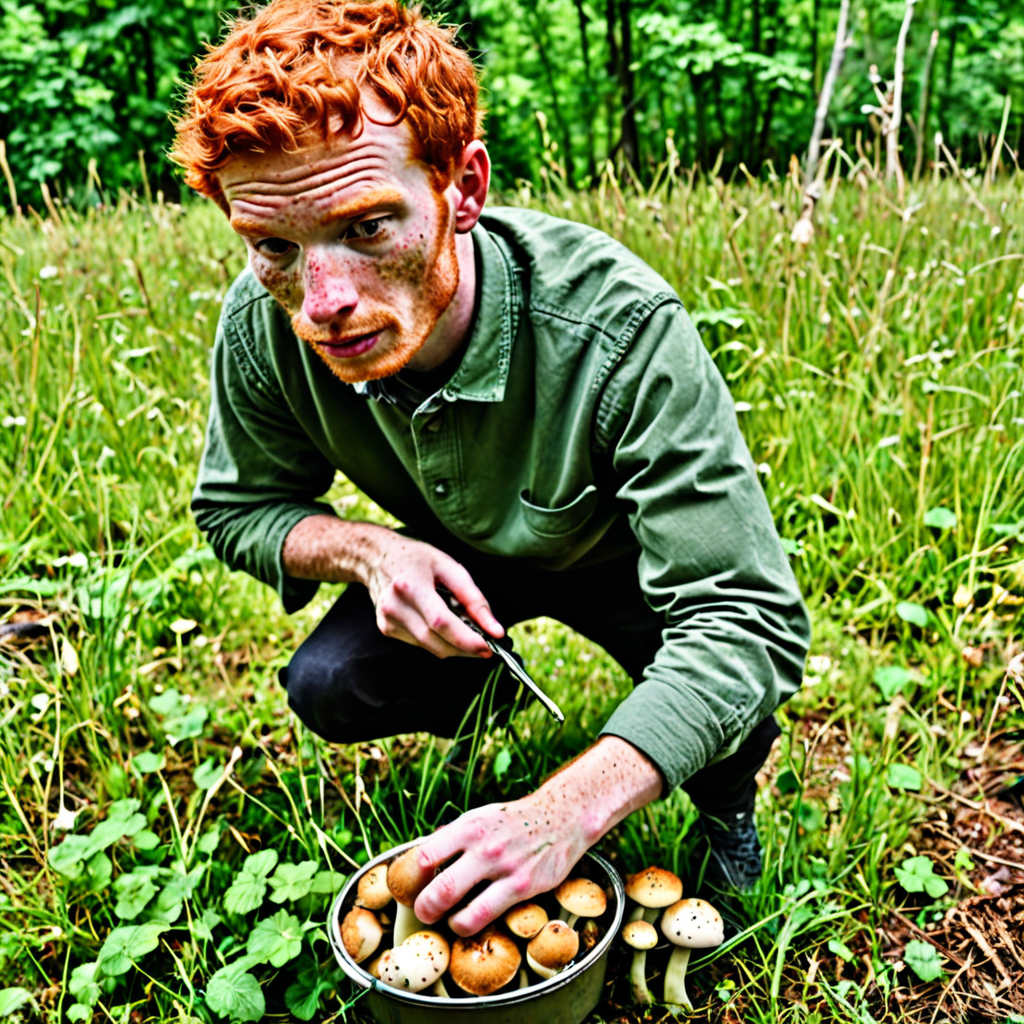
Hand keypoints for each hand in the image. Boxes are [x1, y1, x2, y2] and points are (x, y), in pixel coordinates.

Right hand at [365, 532, 503, 658]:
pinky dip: (438, 641)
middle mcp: (395, 607)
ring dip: (454, 647)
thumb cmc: (416, 559)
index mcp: (410, 586)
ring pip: (431, 648)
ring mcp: (388, 621)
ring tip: (467, 633)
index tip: (488, 646)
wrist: (376, 557)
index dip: (466, 639)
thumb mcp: (449, 567)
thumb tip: (494, 629)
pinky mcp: (387, 630)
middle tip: (486, 645)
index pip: (441, 622)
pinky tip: (443, 627)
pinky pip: (421, 645)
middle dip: (465, 649)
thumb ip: (474, 599)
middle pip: (436, 641)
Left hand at [413, 789, 589, 936]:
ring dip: (449, 922)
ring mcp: (504, 868)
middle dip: (425, 908)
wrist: (561, 817)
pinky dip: (470, 923)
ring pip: (463, 910)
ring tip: (449, 920)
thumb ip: (455, 837)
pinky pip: (486, 915)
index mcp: (469, 826)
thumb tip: (425, 857)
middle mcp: (484, 846)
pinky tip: (470, 920)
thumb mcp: (481, 817)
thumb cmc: (514, 821)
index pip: (426, 856)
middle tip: (424, 912)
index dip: (415, 876)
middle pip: (442, 888)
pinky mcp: (522, 886)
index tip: (416, 884)